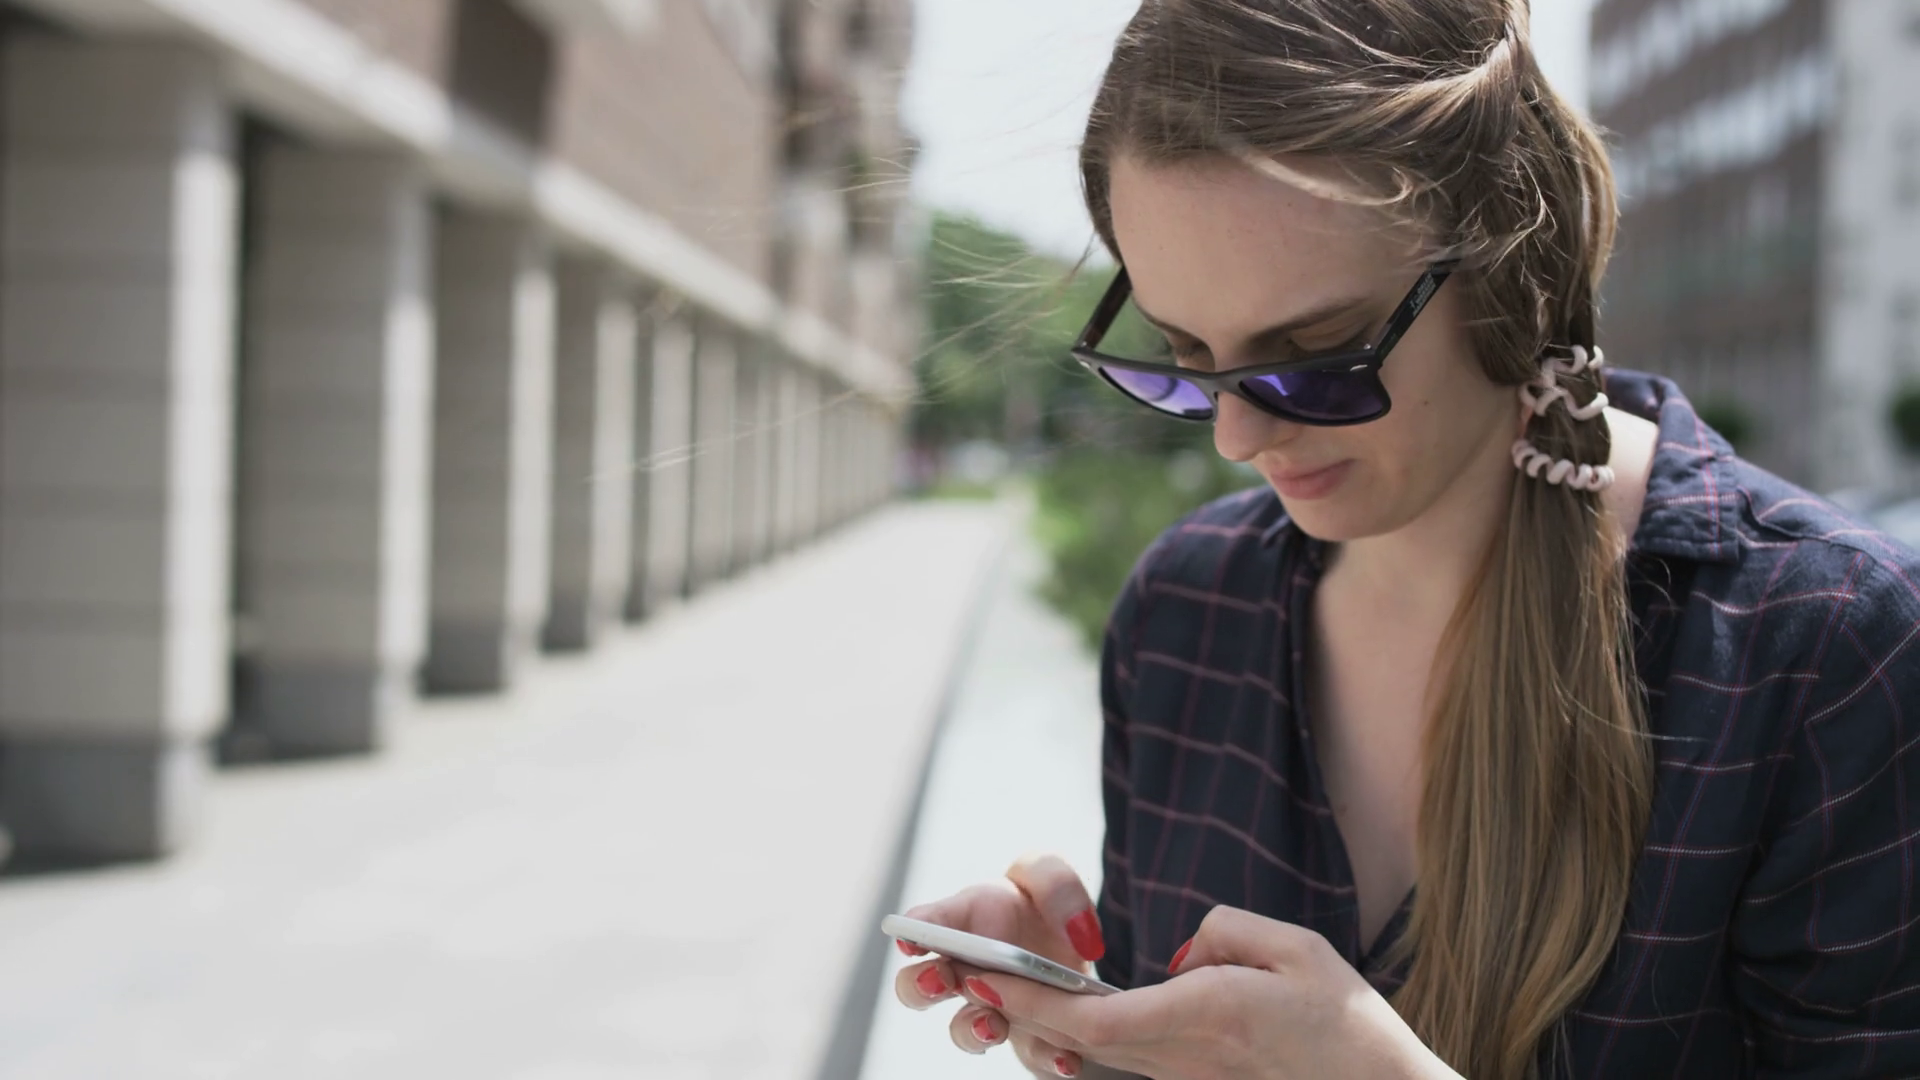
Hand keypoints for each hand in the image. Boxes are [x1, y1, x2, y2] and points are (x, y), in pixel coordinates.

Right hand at [892, 853, 1108, 1076]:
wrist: (1080, 949)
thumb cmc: (1047, 905)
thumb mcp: (1050, 876)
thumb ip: (1053, 881)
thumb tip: (1069, 931)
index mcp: (962, 921)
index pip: (923, 924)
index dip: (910, 933)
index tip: (911, 942)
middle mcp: (964, 970)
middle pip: (917, 986)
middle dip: (920, 987)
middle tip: (942, 980)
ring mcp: (991, 1008)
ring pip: (963, 1031)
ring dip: (972, 1031)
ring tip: (994, 1023)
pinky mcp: (1028, 1038)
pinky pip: (1030, 1057)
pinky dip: (1048, 1059)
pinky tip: (1066, 1058)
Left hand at [947, 905, 1461, 1079]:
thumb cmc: (1352, 1025)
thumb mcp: (1298, 948)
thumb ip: (1226, 931)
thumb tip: (1181, 953)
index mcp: (1206, 1015)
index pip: (1094, 1016)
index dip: (1031, 997)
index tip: (985, 971)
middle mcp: (1186, 1057)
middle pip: (1080, 1041)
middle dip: (1019, 1008)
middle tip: (967, 972)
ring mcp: (1190, 1079)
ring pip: (1099, 1054)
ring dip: (1047, 1024)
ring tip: (1000, 986)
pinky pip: (1130, 1061)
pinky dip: (1090, 1039)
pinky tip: (1067, 1018)